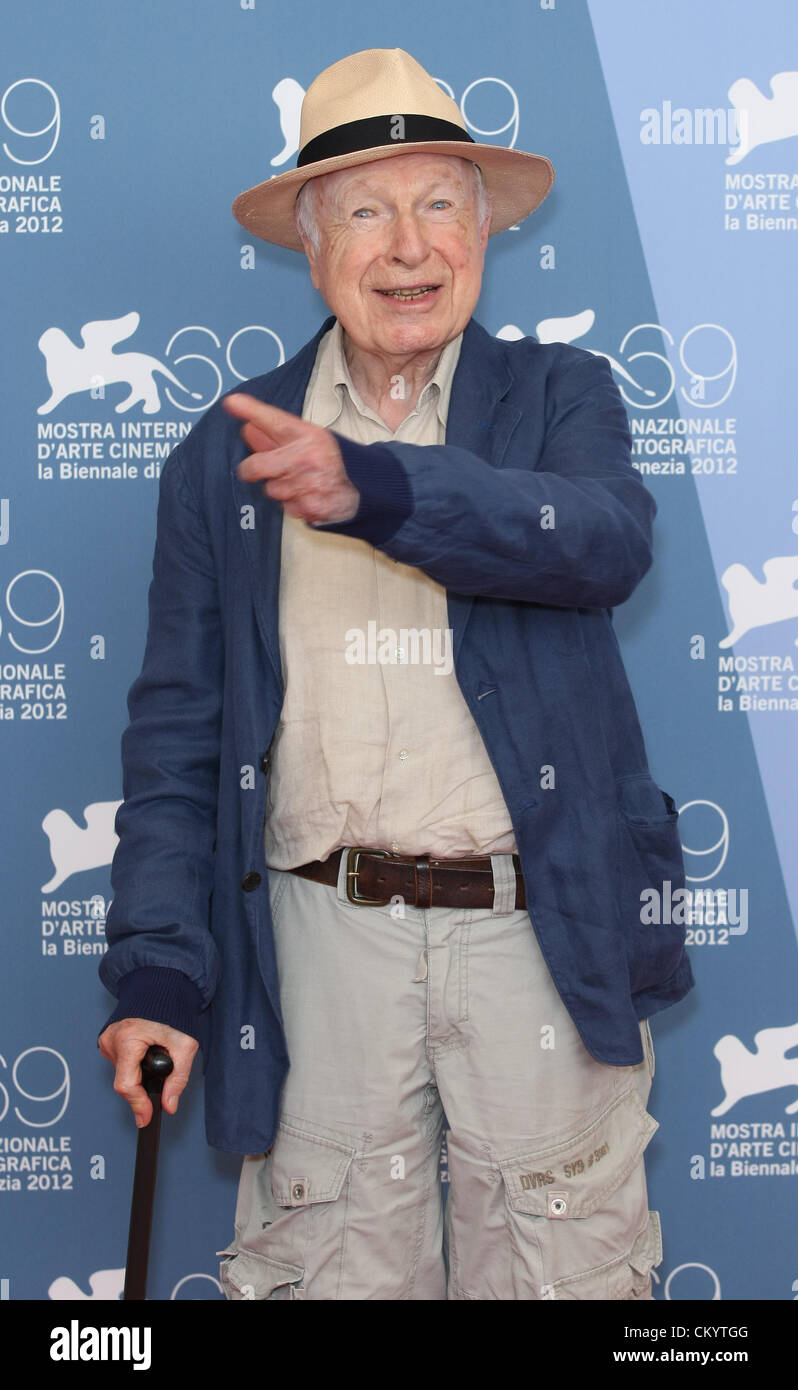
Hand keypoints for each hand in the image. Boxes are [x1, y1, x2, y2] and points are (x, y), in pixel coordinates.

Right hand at [98, 1019, 198, 1127]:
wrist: (162, 988)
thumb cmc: (173, 1010)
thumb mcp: (185, 1045)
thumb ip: (178, 1078)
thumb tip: (169, 1105)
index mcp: (128, 1038)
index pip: (126, 1084)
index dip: (138, 1104)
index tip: (146, 1118)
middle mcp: (112, 1039)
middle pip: (125, 1080)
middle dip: (144, 1085)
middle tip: (162, 1075)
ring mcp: (107, 1039)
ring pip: (122, 1072)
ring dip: (139, 1072)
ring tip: (155, 1054)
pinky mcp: (107, 1040)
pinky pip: (120, 1062)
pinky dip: (133, 1063)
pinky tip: (144, 1051)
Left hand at [222, 392, 359, 525]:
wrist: (364, 489)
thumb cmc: (330, 461)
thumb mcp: (310, 439)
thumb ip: (276, 436)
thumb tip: (246, 428)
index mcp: (307, 435)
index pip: (273, 421)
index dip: (251, 411)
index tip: (232, 403)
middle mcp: (306, 458)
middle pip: (255, 466)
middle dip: (252, 470)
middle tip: (260, 469)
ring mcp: (307, 484)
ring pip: (271, 490)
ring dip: (281, 489)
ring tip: (301, 483)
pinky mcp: (309, 507)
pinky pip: (286, 507)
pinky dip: (295, 504)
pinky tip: (309, 496)